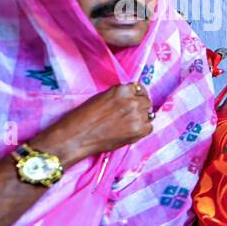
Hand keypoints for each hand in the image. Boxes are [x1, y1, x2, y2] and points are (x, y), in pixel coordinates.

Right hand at [34, 83, 152, 166]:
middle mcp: (132, 101)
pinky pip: (149, 128)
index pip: (140, 89)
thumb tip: (133, 98)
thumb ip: (120, 96)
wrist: (77, 136)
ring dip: (141, 118)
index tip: (135, 100)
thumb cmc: (84, 117)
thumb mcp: (103, 97)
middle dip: (141, 107)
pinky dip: (142, 130)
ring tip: (127, 124)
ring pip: (149, 115)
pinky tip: (129, 131)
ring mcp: (137, 117)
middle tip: (131, 114)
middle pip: (147, 102)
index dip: (137, 96)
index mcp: (122, 90)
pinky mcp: (139, 131)